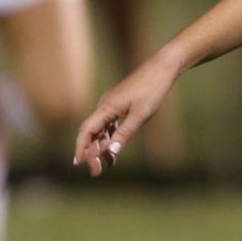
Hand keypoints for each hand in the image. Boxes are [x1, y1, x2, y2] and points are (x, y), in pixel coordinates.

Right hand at [73, 51, 182, 175]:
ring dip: (102, 147)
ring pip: (101, 130)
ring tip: (106, 167)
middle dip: (92, 152)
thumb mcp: (141, 115)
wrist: (162, 68)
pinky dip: (111, 138)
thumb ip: (125, 133)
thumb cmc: (152, 90)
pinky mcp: (120, 104)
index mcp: (106, 107)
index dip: (81, 147)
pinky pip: (110, 125)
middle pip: (92, 132)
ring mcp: (112, 105)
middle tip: (96, 172)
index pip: (86, 130)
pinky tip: (114, 151)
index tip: (79, 163)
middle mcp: (105, 105)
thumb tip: (111, 152)